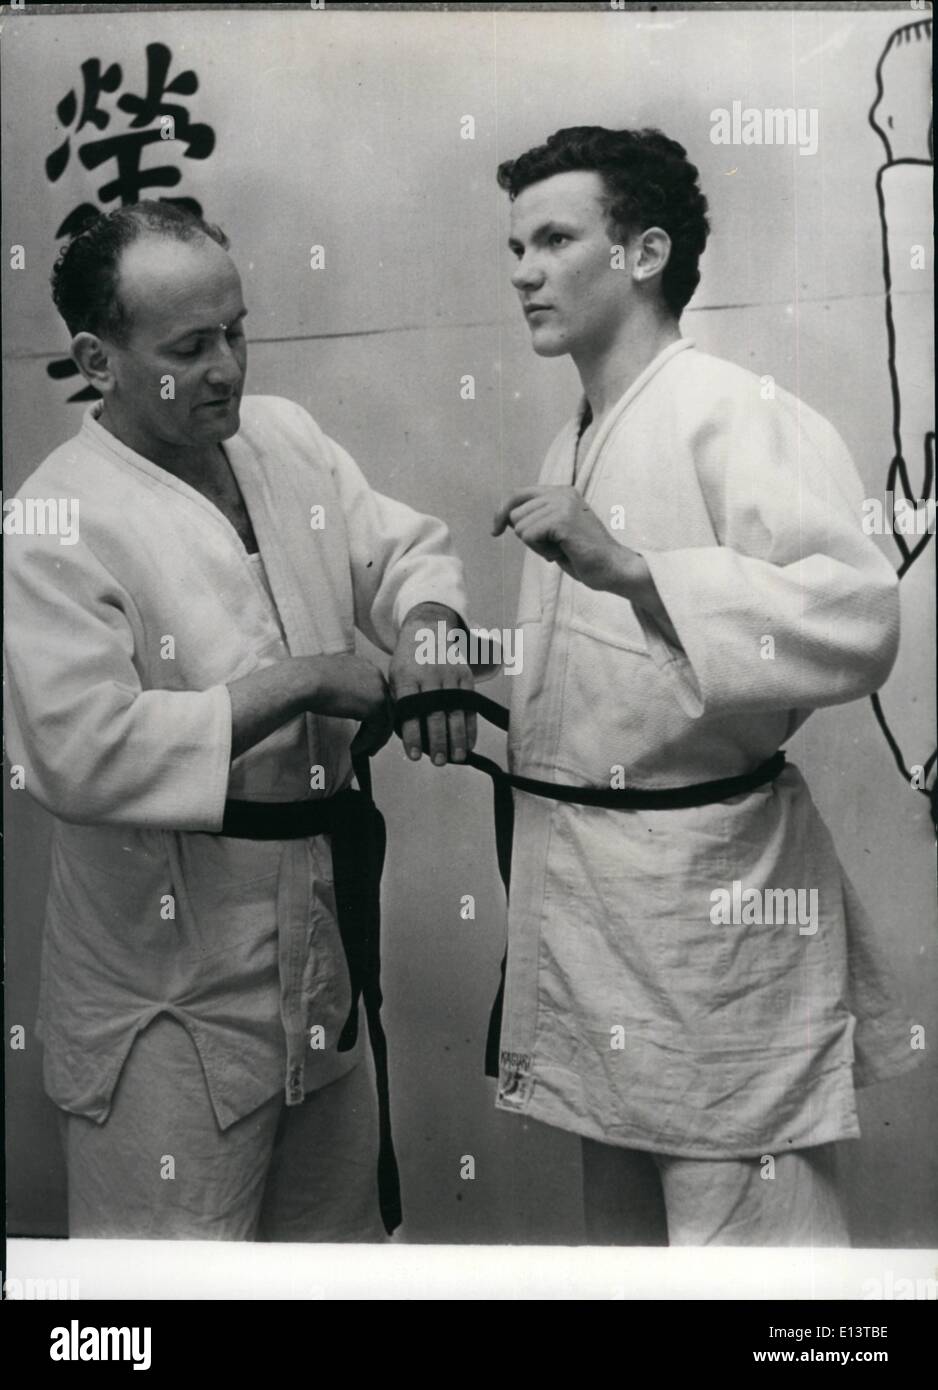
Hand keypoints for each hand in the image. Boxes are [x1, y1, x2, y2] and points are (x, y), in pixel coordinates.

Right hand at [308, 653, 392, 756]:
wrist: (306, 680)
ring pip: (385, 720)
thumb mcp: (333, 680)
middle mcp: (376, 675)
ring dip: (374, 739)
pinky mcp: (376, 705)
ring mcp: (378, 690)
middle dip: (379, 728)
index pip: (377, 692)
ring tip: (363, 752)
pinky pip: (377, 730)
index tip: (368, 727)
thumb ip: (347, 690)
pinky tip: (355, 749)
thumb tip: (350, 707)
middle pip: (385, 706)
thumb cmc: (309, 680)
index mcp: (366, 666)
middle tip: (371, 744)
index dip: (374, 712)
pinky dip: (367, 742)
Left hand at [390, 605, 476, 764]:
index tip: (414, 756)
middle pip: (435, 713)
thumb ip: (400, 706)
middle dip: (438, 741)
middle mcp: (430, 675)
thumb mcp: (395, 679)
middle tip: (438, 762)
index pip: (410, 710)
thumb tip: (409, 741)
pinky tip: (468, 743)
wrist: (427, 631)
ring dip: (457, 738)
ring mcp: (450, 675)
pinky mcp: (466, 676)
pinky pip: (470, 706)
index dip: (412, 735)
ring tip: (456, 758)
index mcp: (407, 677)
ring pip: (456, 711)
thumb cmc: (407, 664)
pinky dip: (471, 726)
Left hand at [492, 485, 627, 590]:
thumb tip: (504, 517)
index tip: (495, 530)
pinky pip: (529, 536)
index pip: (518, 494)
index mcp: (561, 492)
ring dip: (536, 546)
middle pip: (515, 513)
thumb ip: (536, 519)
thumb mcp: (555, 531)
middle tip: (553, 546)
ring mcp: (563, 504)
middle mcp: (562, 493)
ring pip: (520, 526)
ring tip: (561, 548)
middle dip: (527, 536)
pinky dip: (541, 550)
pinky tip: (562, 552)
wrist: (612, 568)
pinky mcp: (563, 519)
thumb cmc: (583, 555)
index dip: (501, 512)